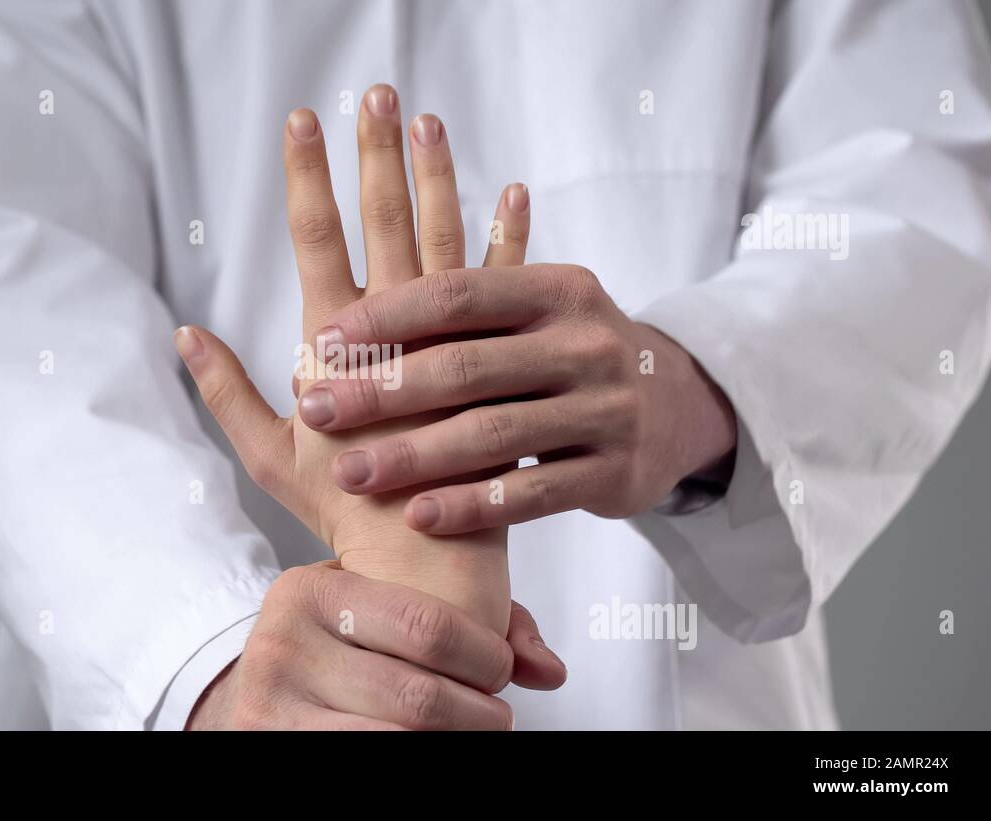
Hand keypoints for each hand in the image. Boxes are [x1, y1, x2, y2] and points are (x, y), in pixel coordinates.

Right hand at [175, 86, 531, 631]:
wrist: (426, 551)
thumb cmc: (341, 510)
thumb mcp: (270, 454)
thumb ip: (227, 392)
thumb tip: (184, 335)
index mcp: (335, 345)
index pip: (315, 238)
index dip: (307, 174)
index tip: (303, 118)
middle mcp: (393, 330)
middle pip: (382, 220)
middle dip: (375, 153)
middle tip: (378, 91)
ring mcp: (448, 341)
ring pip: (444, 237)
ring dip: (439, 175)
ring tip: (433, 119)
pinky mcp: (494, 360)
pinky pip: (510, 287)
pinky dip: (512, 237)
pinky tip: (517, 191)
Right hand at [186, 562, 566, 729]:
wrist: (251, 693)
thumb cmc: (336, 647)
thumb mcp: (382, 611)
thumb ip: (472, 621)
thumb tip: (549, 671)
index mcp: (310, 591)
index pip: (428, 626)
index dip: (486, 659)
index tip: (500, 671)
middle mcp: (282, 644)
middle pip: (419, 697)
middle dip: (478, 713)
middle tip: (494, 714)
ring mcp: (270, 705)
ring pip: (400, 742)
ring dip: (455, 741)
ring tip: (470, 731)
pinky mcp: (269, 745)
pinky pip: (370, 761)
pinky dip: (421, 757)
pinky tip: (432, 746)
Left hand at [298, 264, 737, 533]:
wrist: (674, 409)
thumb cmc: (566, 357)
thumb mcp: (534, 314)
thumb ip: (462, 313)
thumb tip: (340, 319)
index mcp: (557, 290)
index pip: (458, 293)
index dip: (387, 316)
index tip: (322, 341)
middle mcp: (587, 343)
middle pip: (468, 366)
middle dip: (382, 392)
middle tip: (315, 411)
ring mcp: (607, 410)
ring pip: (494, 435)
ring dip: (414, 457)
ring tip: (350, 473)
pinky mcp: (614, 474)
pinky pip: (531, 494)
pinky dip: (472, 504)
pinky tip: (419, 515)